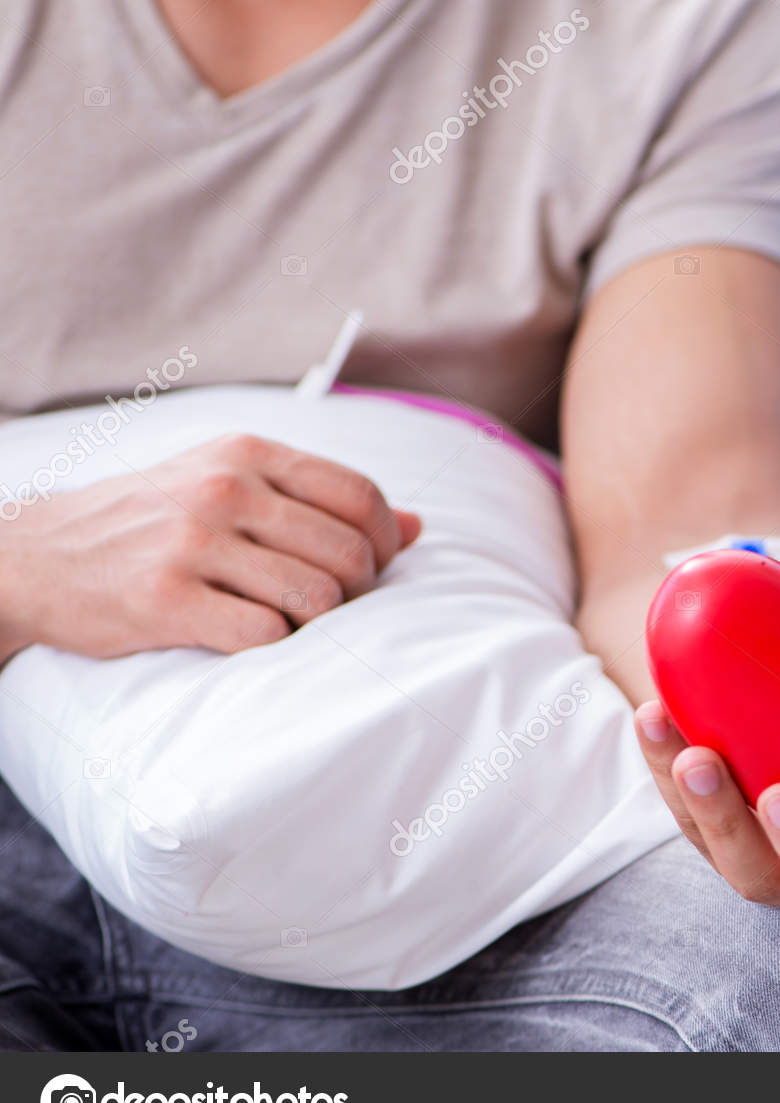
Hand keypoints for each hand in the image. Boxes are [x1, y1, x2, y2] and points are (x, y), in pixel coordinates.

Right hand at [0, 433, 420, 658]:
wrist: (36, 555)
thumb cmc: (153, 522)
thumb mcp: (231, 484)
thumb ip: (320, 500)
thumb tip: (419, 526)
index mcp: (247, 454)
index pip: (361, 496)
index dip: (386, 541)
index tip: (375, 568)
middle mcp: (223, 490)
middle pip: (349, 553)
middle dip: (358, 591)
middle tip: (332, 607)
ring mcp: (192, 544)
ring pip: (316, 598)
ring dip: (319, 625)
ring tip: (294, 624)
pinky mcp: (165, 600)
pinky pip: (265, 635)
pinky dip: (276, 648)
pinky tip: (254, 640)